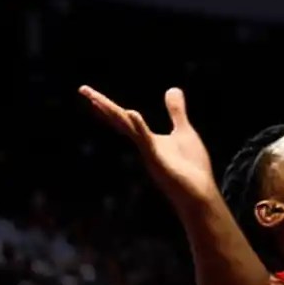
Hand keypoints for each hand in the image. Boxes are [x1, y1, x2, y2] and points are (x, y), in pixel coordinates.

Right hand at [79, 86, 217, 205]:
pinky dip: (140, 128)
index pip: (123, 118)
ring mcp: (150, 154)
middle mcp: (144, 145)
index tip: (87, 91)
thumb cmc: (192, 167)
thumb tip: (173, 89)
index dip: (107, 104)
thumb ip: (176, 112)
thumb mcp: (184, 131)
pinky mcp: (160, 162)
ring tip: (96, 99)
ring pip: (129, 130)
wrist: (200, 195)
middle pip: (120, 121)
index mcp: (147, 138)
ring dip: (115, 115)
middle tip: (83, 89)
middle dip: (102, 106)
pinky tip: (133, 114)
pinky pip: (147, 143)